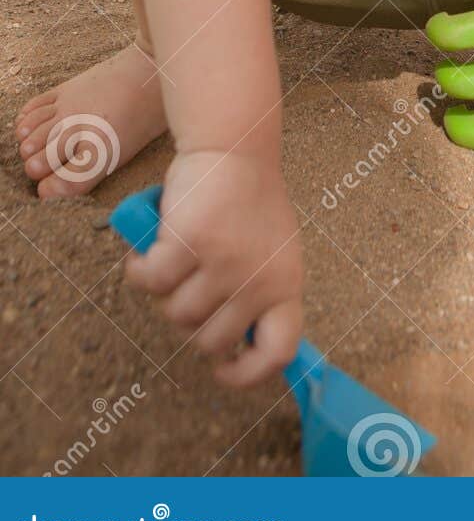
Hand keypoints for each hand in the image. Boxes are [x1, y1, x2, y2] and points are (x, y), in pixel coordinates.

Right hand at [122, 149, 302, 388]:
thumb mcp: (272, 251)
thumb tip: (237, 351)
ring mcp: (225, 262)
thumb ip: (260, 294)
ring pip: (176, 314)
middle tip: (186, 290)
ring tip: (172, 263)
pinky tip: (143, 256)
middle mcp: (260, 279)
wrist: (234, 146)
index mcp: (287, 284)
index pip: (279, 352)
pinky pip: (151, 282)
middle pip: (211, 342)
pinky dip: (140, 272)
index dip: (249, 374)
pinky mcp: (190, 242)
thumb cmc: (248, 201)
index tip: (223, 370)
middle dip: (190, 323)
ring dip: (165, 294)